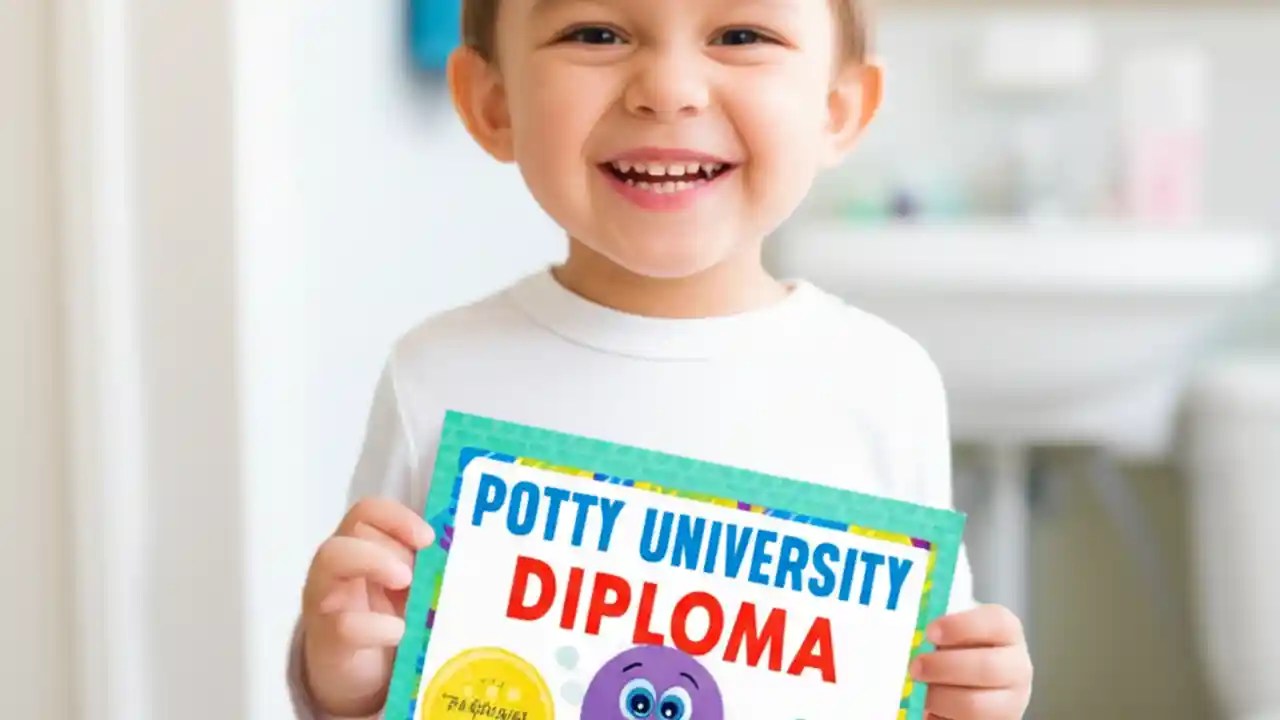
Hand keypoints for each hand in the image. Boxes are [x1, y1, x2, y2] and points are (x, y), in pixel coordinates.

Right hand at [302, 498, 433, 716]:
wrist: (365, 678)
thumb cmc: (392, 621)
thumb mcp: (414, 590)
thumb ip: (429, 570)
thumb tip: (466, 558)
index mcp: (362, 548)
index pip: (369, 512)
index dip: (397, 517)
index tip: (429, 538)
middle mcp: (339, 566)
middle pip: (354, 528)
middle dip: (391, 544)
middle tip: (415, 571)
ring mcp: (327, 599)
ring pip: (331, 557)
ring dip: (372, 561)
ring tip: (404, 581)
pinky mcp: (328, 638)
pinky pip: (344, 623)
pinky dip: (375, 625)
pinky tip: (399, 632)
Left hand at [911, 604, 1033, 719]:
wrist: (974, 682)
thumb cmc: (958, 648)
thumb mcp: (953, 632)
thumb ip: (940, 633)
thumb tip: (913, 642)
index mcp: (1008, 632)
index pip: (996, 623)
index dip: (961, 626)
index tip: (930, 632)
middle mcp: (1017, 667)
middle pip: (986, 668)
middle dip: (943, 667)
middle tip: (915, 667)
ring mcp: (1011, 702)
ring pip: (975, 705)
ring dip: (940, 698)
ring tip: (920, 692)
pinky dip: (940, 718)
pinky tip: (931, 711)